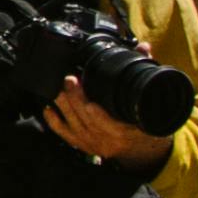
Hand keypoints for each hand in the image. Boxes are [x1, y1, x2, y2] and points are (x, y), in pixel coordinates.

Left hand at [39, 74, 172, 167]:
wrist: (143, 150)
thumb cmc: (146, 124)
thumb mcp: (148, 103)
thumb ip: (144, 74)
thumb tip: (144, 48)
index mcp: (124, 132)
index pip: (106, 122)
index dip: (95, 111)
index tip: (89, 96)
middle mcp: (106, 140)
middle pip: (85, 119)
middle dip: (75, 98)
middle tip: (69, 80)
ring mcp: (92, 144)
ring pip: (73, 125)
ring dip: (64, 106)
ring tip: (58, 89)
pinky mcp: (82, 145)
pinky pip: (64, 134)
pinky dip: (54, 122)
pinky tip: (48, 109)